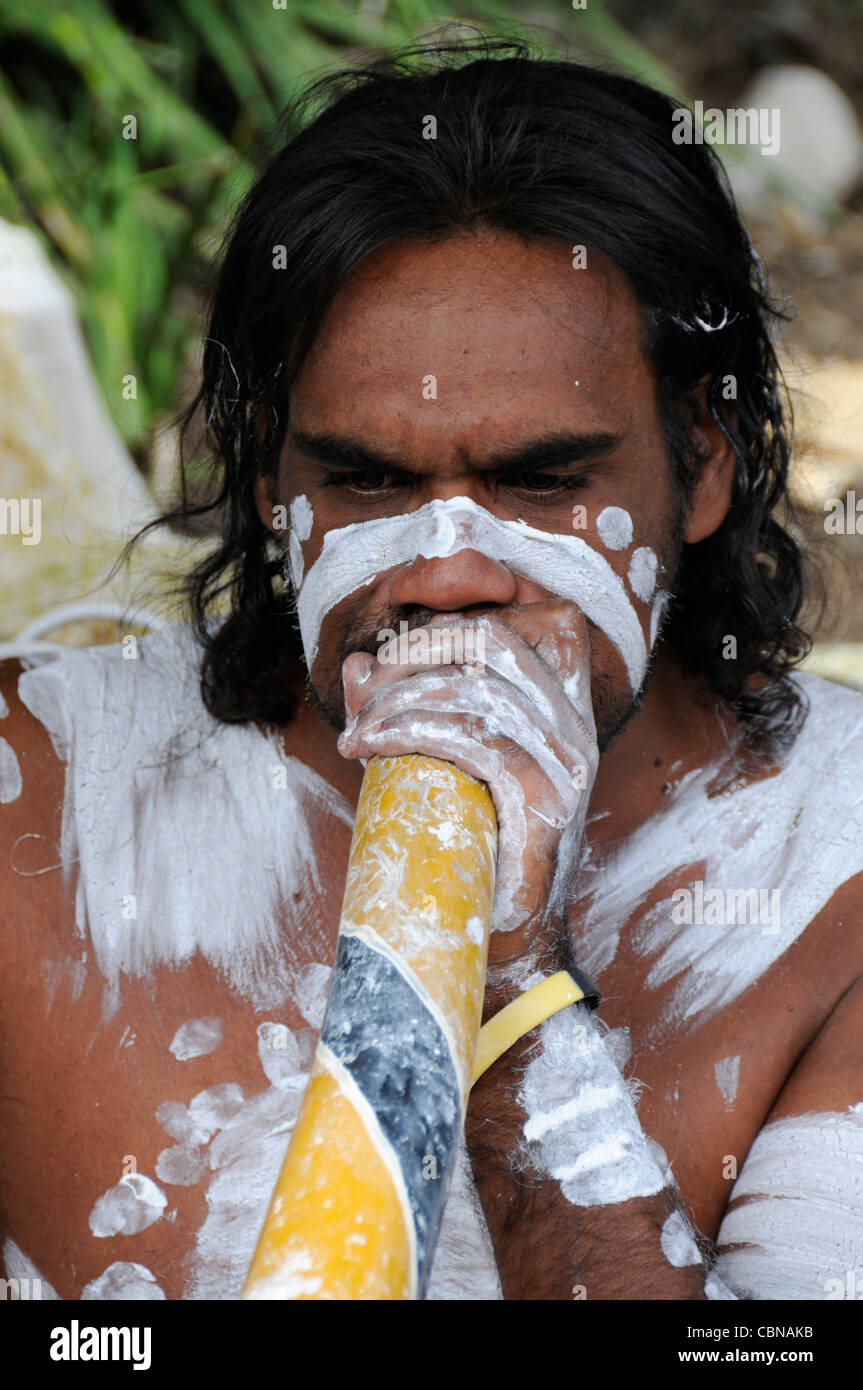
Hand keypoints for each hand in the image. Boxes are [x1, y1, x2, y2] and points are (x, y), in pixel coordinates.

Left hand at [337, 601, 598, 966]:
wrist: (506, 936)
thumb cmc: (473, 843)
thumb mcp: (439, 758)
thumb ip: (404, 706)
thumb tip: (357, 662)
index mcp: (563, 704)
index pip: (531, 620)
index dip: (462, 618)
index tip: (401, 652)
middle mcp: (576, 723)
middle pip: (494, 641)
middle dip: (415, 654)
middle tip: (366, 695)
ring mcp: (569, 760)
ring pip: (476, 689)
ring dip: (399, 702)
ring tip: (357, 732)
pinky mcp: (549, 801)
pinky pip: (474, 740)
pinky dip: (409, 734)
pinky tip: (370, 748)